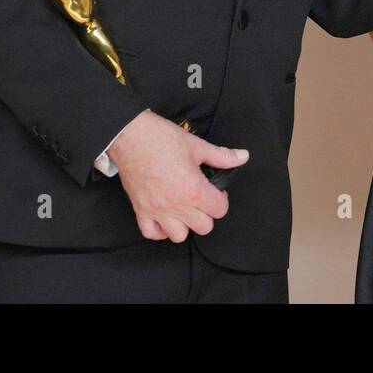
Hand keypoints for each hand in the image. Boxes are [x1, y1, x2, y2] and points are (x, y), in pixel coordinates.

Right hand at [107, 110, 249, 242]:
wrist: (130, 136)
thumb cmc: (161, 139)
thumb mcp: (197, 145)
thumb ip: (222, 156)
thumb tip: (242, 157)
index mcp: (193, 190)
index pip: (220, 210)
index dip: (222, 199)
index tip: (216, 190)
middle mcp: (176, 205)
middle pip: (204, 227)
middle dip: (207, 213)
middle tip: (203, 198)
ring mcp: (157, 210)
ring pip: (179, 236)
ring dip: (185, 225)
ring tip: (184, 208)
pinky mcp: (140, 210)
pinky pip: (151, 234)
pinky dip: (160, 230)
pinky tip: (165, 217)